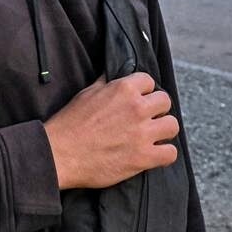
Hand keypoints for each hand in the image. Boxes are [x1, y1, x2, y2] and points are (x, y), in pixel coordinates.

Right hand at [43, 73, 178, 190]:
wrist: (59, 154)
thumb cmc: (70, 123)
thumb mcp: (88, 92)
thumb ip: (107, 82)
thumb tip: (116, 74)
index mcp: (124, 89)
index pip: (150, 82)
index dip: (143, 92)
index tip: (137, 101)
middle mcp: (137, 108)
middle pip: (165, 102)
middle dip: (156, 110)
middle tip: (145, 120)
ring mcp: (142, 133)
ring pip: (172, 126)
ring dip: (163, 131)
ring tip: (151, 136)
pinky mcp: (143, 157)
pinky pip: (170, 153)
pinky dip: (164, 155)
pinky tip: (154, 154)